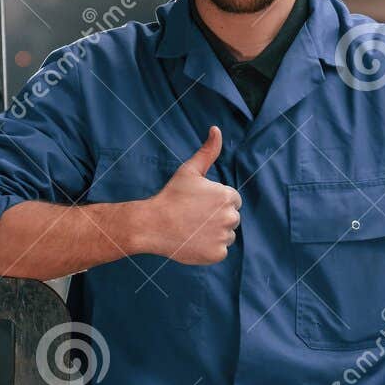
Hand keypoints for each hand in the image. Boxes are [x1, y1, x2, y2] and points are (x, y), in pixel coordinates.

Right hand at [140, 126, 241, 265]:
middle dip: (216, 217)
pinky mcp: (217, 254)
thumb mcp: (189, 170)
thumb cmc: (171, 196)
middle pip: (231, 218)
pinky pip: (219, 251)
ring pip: (226, 235)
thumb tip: (216, 129)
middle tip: (193, 217)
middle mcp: (230, 217)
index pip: (232, 200)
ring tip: (192, 229)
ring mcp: (224, 237)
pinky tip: (193, 241)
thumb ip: (208, 151)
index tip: (198, 204)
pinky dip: (208, 249)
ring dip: (214, 233)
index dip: (214, 202)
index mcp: (227, 196)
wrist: (153, 225)